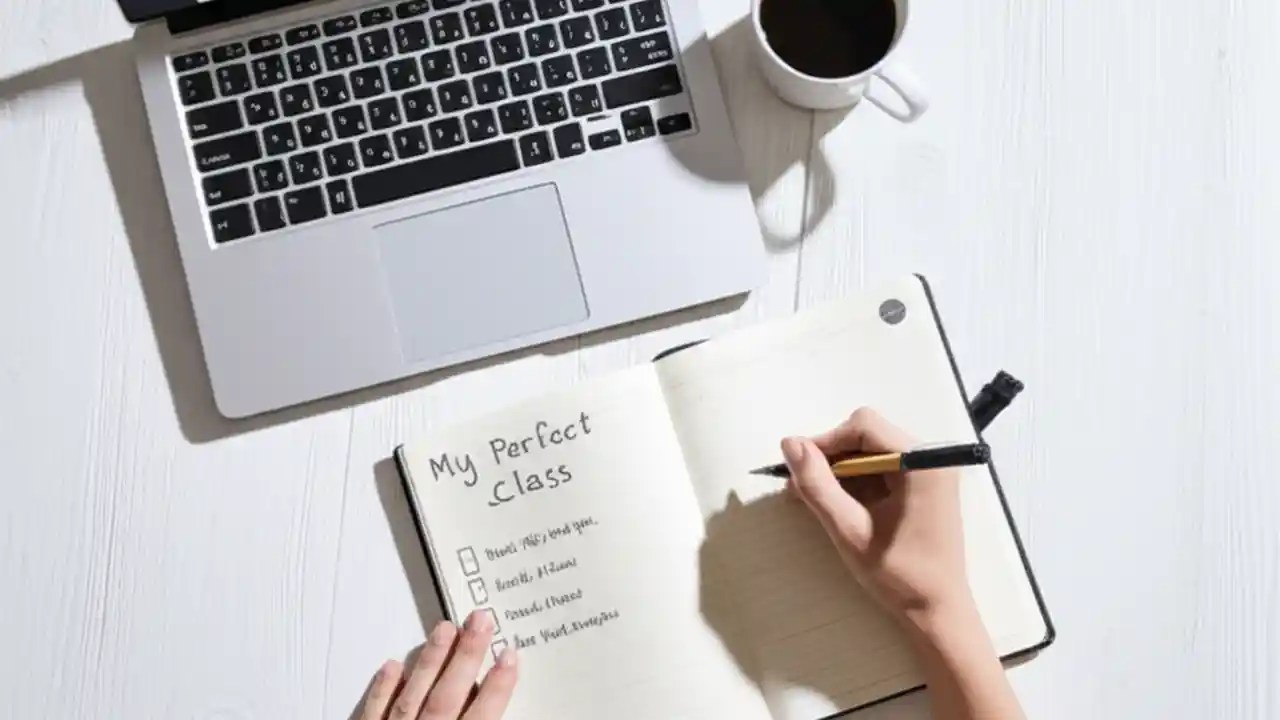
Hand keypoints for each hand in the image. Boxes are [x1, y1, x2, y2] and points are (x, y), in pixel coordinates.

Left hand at [358, 610, 517, 719]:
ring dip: (430, 660)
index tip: (508, 655)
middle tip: (480, 620)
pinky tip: (392, 664)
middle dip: (466, 655)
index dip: (497, 686)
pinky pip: (372, 713)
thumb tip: (493, 704)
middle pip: (447, 695)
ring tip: (444, 628)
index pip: (481, 716)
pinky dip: (383, 689)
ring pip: (412, 695)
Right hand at [781, 408, 972, 629]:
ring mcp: (931, 473)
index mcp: (922, 464)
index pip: (865, 427)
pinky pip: (884, 470)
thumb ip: (818, 486)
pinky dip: (858, 482)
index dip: (826, 441)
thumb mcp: (850, 530)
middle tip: (801, 487)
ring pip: (873, 452)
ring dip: (841, 471)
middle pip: (869, 436)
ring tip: (814, 498)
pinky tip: (838, 504)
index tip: (798, 467)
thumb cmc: (898, 575)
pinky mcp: (926, 488)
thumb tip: (790, 444)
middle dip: (831, 457)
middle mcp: (931, 459)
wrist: (937, 613)